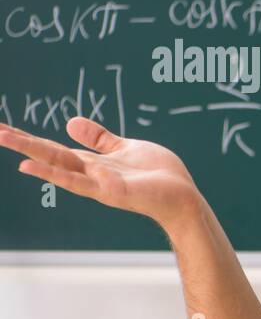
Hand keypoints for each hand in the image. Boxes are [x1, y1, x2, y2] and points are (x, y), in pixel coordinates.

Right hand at [0, 117, 201, 230]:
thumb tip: (69, 122)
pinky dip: (59, 176)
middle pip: (50, 156)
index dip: (28, 138)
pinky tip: (36, 168)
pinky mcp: (115, 192)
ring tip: (8, 146)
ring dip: (34, 159)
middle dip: (22, 144)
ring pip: (61, 169)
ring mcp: (101, 184)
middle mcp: (91, 174)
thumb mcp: (125, 148)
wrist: (184, 197)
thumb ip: (99, 138)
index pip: (53, 148)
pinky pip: (84, 183)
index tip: (2, 128)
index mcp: (92, 163)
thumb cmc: (158, 175)